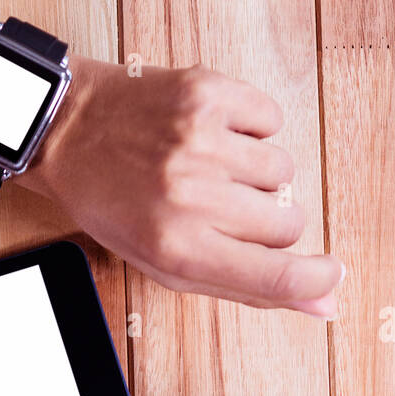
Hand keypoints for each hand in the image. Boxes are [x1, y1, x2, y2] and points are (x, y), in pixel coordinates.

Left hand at [27, 56, 344, 316]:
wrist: (66, 130)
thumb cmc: (113, 203)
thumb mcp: (167, 261)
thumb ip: (245, 285)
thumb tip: (323, 302)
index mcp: (178, 249)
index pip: (277, 276)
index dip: (316, 279)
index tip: (328, 273)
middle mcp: (190, 197)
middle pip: (287, 224)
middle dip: (266, 221)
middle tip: (222, 208)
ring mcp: (200, 141)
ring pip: (283, 171)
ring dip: (254, 173)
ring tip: (208, 167)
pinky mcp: (207, 93)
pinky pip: (271, 119)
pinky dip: (249, 127)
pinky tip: (210, 133)